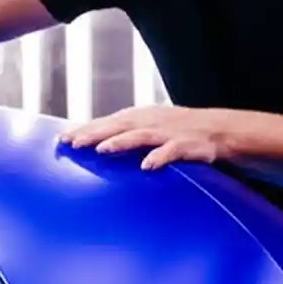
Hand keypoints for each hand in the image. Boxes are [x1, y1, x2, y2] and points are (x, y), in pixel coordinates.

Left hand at [60, 105, 232, 169]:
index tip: (61, 140)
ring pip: (141, 136)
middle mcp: (151, 121)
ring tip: (102, 149)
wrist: (220, 129)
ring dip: (121, 141)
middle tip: (71, 143)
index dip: (85, 130)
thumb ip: (124, 133)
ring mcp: (169, 133)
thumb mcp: (149, 127)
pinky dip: (159, 157)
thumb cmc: (178, 131)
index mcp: (140, 117)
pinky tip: (147, 166)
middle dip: (94, 134)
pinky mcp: (188, 146)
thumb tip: (94, 142)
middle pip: (118, 126)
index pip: (107, 122)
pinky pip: (172, 151)